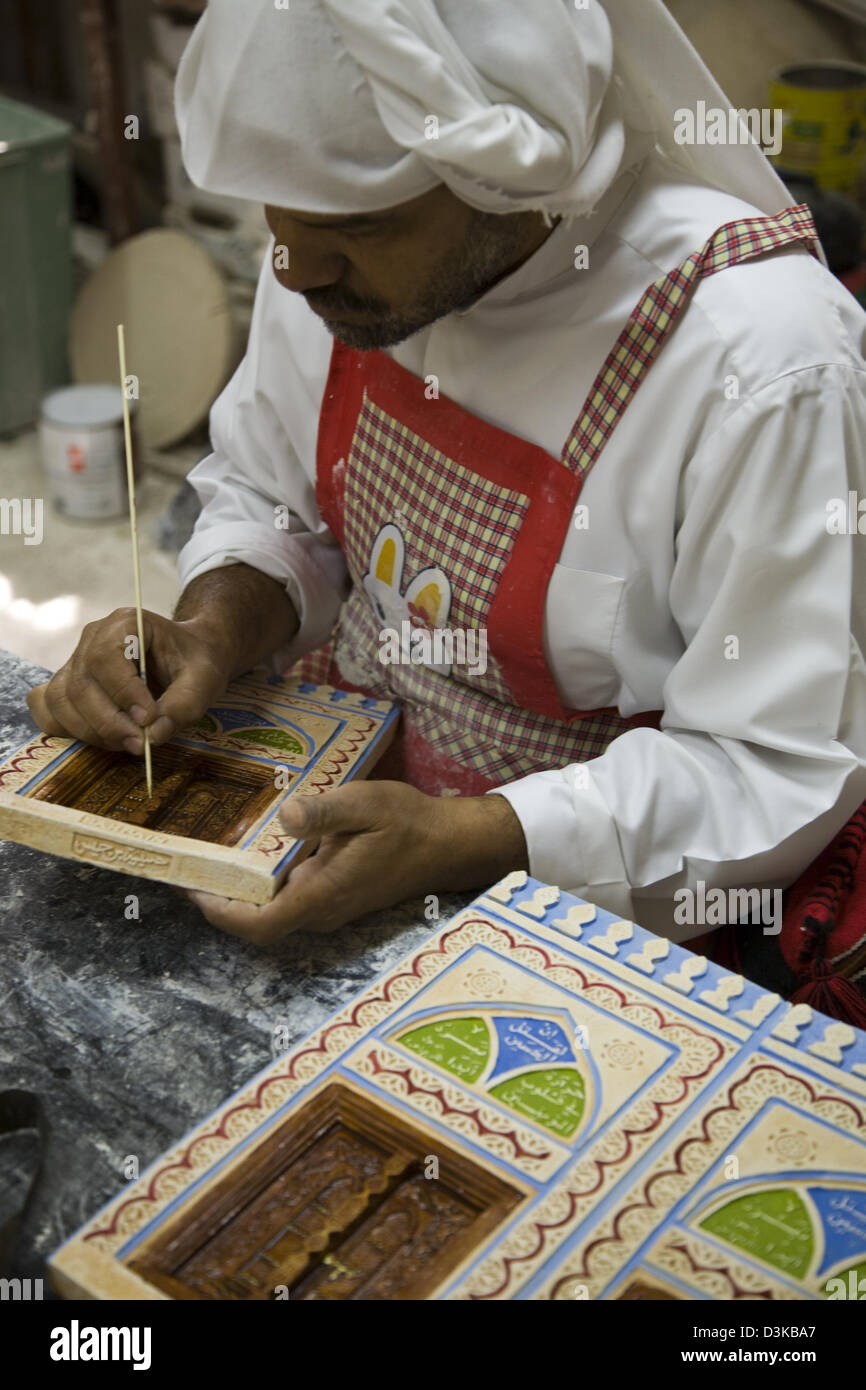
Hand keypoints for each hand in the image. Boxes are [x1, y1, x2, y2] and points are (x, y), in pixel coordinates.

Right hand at [27, 608, 232, 752]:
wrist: (188, 655)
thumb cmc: (195, 661)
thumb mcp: (205, 678)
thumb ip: (184, 704)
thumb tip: (153, 735)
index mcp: (125, 624)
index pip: (106, 658)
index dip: (123, 692)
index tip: (148, 719)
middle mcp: (93, 638)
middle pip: (81, 684)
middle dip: (109, 722)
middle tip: (141, 744)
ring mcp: (76, 661)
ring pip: (63, 701)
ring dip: (93, 731)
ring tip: (131, 743)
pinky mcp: (69, 685)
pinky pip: (52, 710)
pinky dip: (70, 730)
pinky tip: (103, 738)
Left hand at [189, 782, 529, 944]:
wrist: (448, 844)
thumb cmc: (409, 823)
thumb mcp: (366, 804)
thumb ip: (324, 811)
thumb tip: (284, 815)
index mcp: (324, 892)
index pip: (261, 924)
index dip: (220, 914)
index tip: (192, 889)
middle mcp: (323, 910)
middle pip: (258, 922)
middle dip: (221, 899)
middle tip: (193, 863)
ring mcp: (330, 908)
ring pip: (273, 911)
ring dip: (241, 891)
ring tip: (215, 852)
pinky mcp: (335, 897)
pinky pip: (290, 899)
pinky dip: (265, 882)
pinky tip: (256, 848)